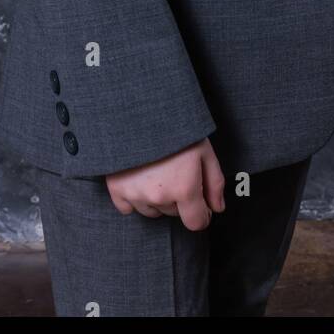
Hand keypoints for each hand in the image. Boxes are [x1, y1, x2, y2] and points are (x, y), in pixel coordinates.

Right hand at [105, 138, 224, 229]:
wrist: (139, 109)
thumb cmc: (177, 126)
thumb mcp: (204, 150)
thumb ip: (215, 183)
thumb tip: (217, 208)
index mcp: (184, 188)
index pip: (196, 223)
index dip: (202, 214)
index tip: (200, 204)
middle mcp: (159, 196)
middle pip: (174, 214)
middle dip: (179, 200)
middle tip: (176, 172)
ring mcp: (135, 194)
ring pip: (152, 211)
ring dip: (157, 199)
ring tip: (157, 171)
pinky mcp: (116, 188)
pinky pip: (127, 208)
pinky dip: (133, 198)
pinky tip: (139, 178)